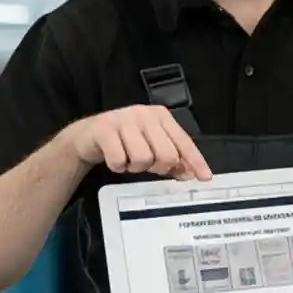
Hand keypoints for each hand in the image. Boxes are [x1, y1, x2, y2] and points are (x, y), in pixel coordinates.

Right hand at [65, 105, 212, 180]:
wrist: (88, 136)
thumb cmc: (124, 141)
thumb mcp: (151, 146)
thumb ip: (172, 158)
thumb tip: (190, 173)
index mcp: (160, 116)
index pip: (183, 142)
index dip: (195, 161)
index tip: (204, 178)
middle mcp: (144, 114)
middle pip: (166, 154)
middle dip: (158, 167)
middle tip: (148, 166)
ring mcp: (123, 119)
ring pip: (143, 158)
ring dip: (134, 167)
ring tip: (128, 160)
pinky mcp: (104, 129)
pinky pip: (119, 160)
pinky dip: (117, 166)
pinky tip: (115, 159)